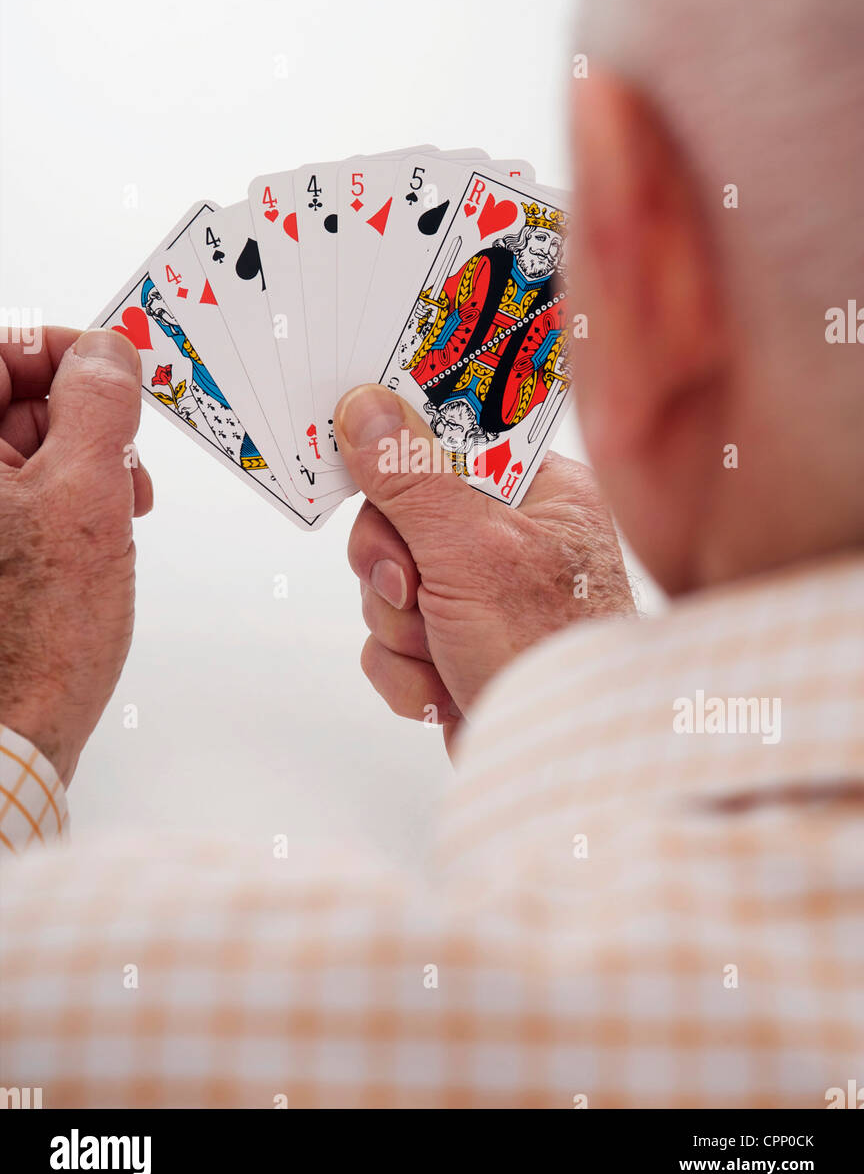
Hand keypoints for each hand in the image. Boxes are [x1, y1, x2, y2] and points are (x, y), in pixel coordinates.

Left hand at [0, 327, 150, 784]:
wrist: (8, 736)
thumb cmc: (34, 635)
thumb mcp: (87, 491)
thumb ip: (98, 401)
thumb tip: (107, 350)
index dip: (63, 351)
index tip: (116, 369)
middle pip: (13, 397)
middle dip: (84, 414)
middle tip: (129, 455)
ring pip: (28, 445)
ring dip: (88, 458)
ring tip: (124, 502)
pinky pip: (28, 491)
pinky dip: (74, 495)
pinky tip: (104, 529)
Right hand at [334, 385, 634, 753]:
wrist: (560, 768)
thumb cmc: (546, 652)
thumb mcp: (471, 550)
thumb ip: (410, 477)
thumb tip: (364, 406)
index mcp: (537, 490)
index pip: (445, 442)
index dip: (398, 462)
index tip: (362, 470)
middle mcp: (512, 537)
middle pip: (398, 518)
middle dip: (396, 572)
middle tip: (417, 592)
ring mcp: (481, 596)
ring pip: (386, 585)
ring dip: (402, 631)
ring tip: (448, 654)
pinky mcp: (455, 648)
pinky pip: (389, 641)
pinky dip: (407, 673)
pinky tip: (446, 691)